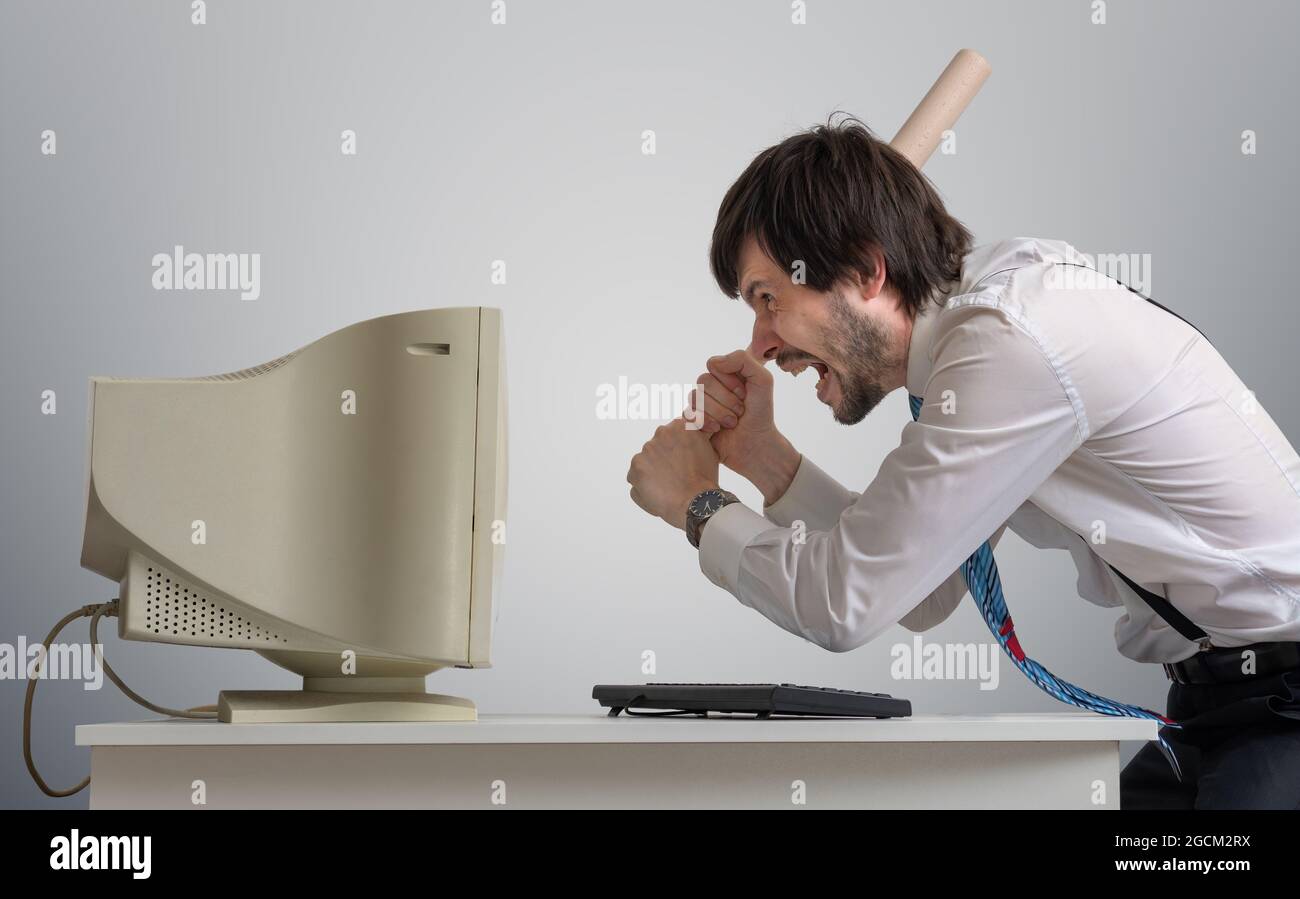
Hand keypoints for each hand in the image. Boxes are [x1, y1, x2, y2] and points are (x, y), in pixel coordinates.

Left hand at [627, 418, 719, 529]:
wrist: (695, 502)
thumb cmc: (704, 479)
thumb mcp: (709, 448)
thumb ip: (694, 438)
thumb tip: (687, 439)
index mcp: (679, 426)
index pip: (672, 434)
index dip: (677, 450)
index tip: (682, 461)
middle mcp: (660, 434)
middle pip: (658, 447)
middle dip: (664, 460)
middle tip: (677, 474)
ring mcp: (645, 452)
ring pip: (647, 462)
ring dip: (654, 472)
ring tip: (669, 486)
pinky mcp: (635, 469)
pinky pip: (636, 478)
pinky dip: (644, 486)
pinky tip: (659, 493)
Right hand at [691, 350, 799, 504]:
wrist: (756, 446)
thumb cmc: (761, 413)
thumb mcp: (762, 380)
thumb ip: (742, 360)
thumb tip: (712, 362)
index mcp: (724, 374)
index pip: (713, 365)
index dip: (729, 381)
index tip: (745, 394)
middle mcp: (710, 388)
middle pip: (703, 381)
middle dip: (726, 399)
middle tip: (740, 412)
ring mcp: (700, 405)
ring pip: (694, 397)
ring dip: (718, 412)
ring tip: (731, 423)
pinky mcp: (692, 422)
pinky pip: (687, 414)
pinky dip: (705, 423)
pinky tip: (717, 430)